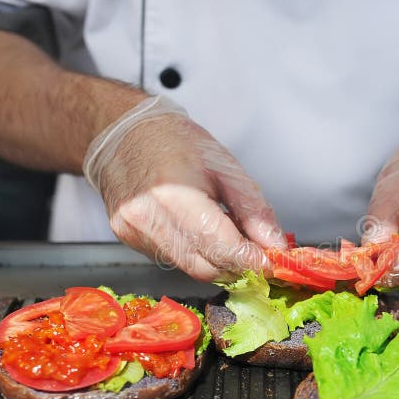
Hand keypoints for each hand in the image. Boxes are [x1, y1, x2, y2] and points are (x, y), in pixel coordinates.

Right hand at [84, 95, 284, 280]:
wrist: (123, 131)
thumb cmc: (174, 141)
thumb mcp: (225, 167)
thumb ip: (253, 209)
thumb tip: (275, 244)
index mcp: (174, 195)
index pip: (221, 247)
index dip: (251, 260)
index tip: (273, 262)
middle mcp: (149, 219)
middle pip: (206, 266)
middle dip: (237, 265)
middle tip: (258, 252)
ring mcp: (135, 232)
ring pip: (190, 267)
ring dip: (217, 260)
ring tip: (228, 234)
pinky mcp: (128, 239)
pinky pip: (172, 259)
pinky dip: (195, 252)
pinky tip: (199, 231)